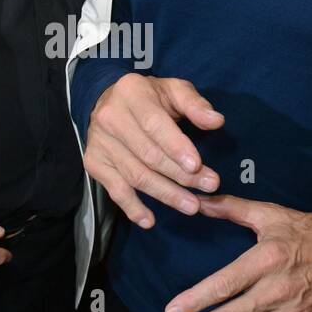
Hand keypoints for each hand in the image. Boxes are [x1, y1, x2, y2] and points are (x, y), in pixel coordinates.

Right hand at [83, 73, 223, 227]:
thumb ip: (195, 104)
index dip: (176, 147)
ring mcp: (99, 142)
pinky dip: (132, 207)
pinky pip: (115, 189)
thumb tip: (216, 121)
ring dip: (165, 194)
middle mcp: (110, 117)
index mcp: (131, 93)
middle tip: (209, 187)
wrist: (108, 100)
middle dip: (180, 174)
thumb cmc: (150, 97)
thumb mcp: (174, 90)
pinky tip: (149, 220)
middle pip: (148, 154)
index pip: (154, 124)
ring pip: (136, 175)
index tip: (197, 165)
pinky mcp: (94, 163)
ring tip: (191, 206)